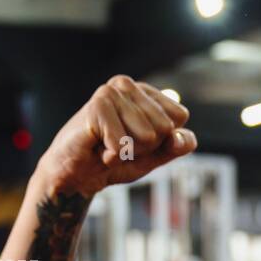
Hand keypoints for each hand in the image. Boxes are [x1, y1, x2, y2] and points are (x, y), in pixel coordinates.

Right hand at [34, 75, 196, 197]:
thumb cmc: (114, 160)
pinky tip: (98, 148)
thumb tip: (184, 138)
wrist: (77, 175)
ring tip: (108, 146)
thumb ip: (174, 147)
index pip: (179, 117)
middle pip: (165, 127)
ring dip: (128, 151)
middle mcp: (128, 85)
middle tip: (120, 145)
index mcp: (145, 92)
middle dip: (145, 147)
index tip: (137, 141)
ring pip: (148, 136)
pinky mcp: (97, 106)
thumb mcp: (153, 156)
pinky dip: (113, 156)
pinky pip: (124, 143)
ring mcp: (111, 92)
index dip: (163, 139)